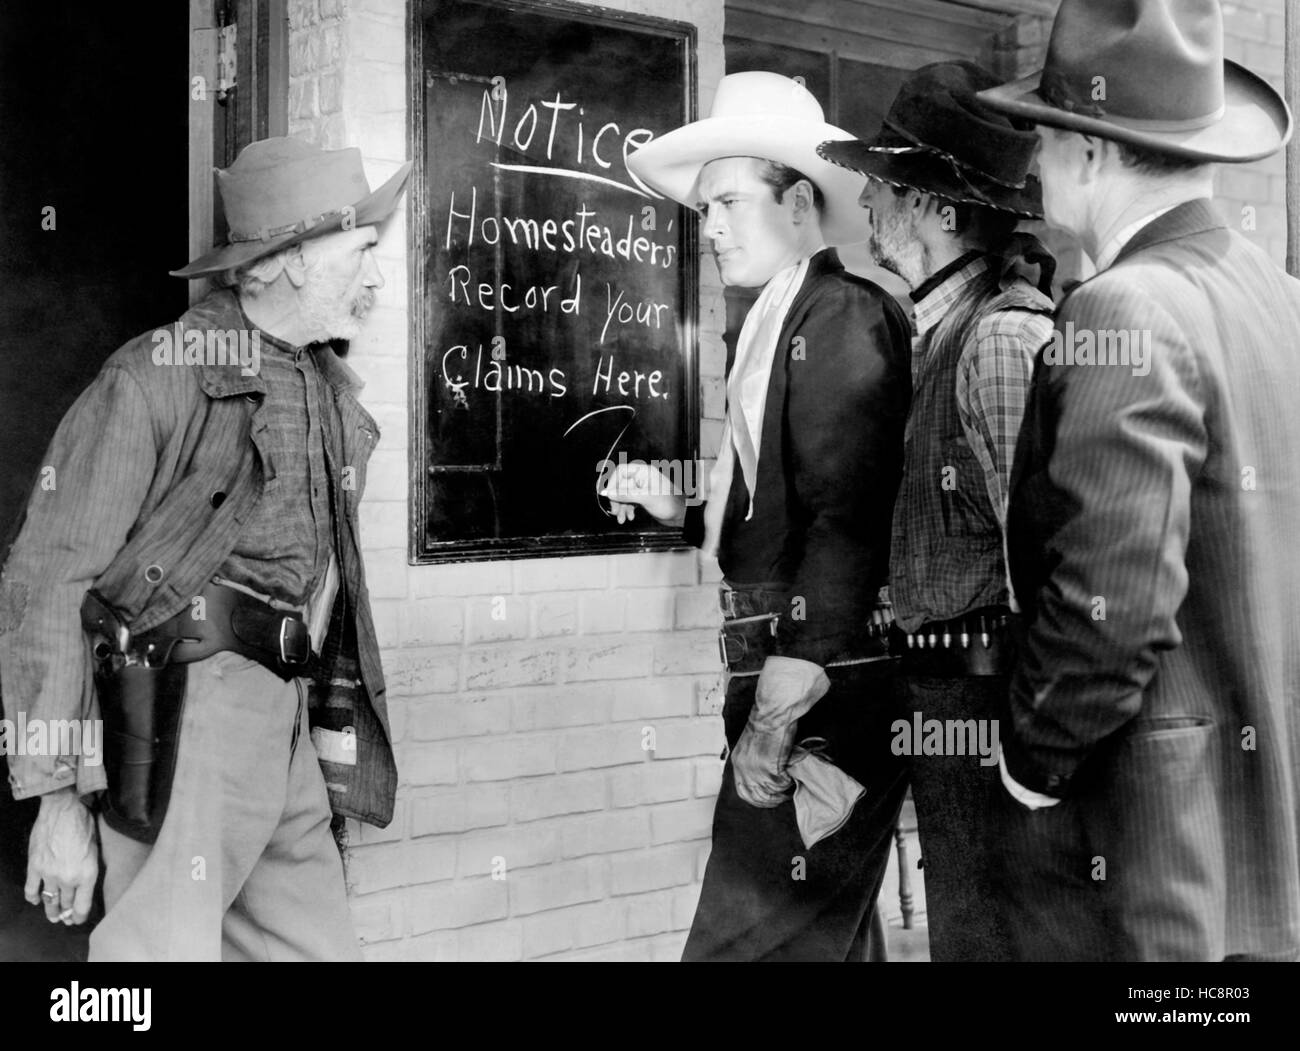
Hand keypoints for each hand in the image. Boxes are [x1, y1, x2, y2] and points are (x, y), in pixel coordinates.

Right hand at [26, 786, 97, 924]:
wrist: (64, 809)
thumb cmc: (85, 825)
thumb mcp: (96, 849)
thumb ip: (89, 869)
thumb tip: (84, 883)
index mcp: (87, 874)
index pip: (82, 906)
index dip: (78, 917)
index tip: (77, 920)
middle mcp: (68, 878)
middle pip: (66, 904)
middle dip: (66, 914)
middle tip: (65, 919)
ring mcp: (49, 874)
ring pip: (49, 899)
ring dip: (50, 910)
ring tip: (52, 916)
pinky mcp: (35, 867)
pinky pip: (31, 889)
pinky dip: (33, 897)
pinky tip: (35, 900)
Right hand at [599, 461, 685, 525]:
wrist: (682, 515)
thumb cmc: (669, 503)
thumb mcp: (645, 498)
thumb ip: (625, 495)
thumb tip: (607, 493)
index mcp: (643, 472)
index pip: (621, 471)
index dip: (612, 482)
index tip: (607, 495)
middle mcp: (642, 478)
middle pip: (620, 485)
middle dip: (617, 500)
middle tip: (615, 512)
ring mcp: (642, 488)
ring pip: (624, 495)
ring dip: (621, 507)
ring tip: (621, 519)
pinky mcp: (643, 498)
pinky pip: (630, 501)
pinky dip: (628, 509)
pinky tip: (629, 517)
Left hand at [731, 721, 798, 806]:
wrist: (772, 715)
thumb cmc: (766, 725)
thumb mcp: (750, 746)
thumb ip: (752, 763)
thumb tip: (762, 777)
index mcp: (738, 763)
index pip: (743, 792)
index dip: (757, 799)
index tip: (769, 799)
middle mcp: (744, 770)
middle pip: (757, 797)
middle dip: (772, 799)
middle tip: (783, 796)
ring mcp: (755, 771)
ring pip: (772, 792)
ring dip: (782, 789)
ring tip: (789, 781)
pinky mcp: (769, 770)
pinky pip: (781, 784)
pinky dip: (788, 780)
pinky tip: (790, 772)